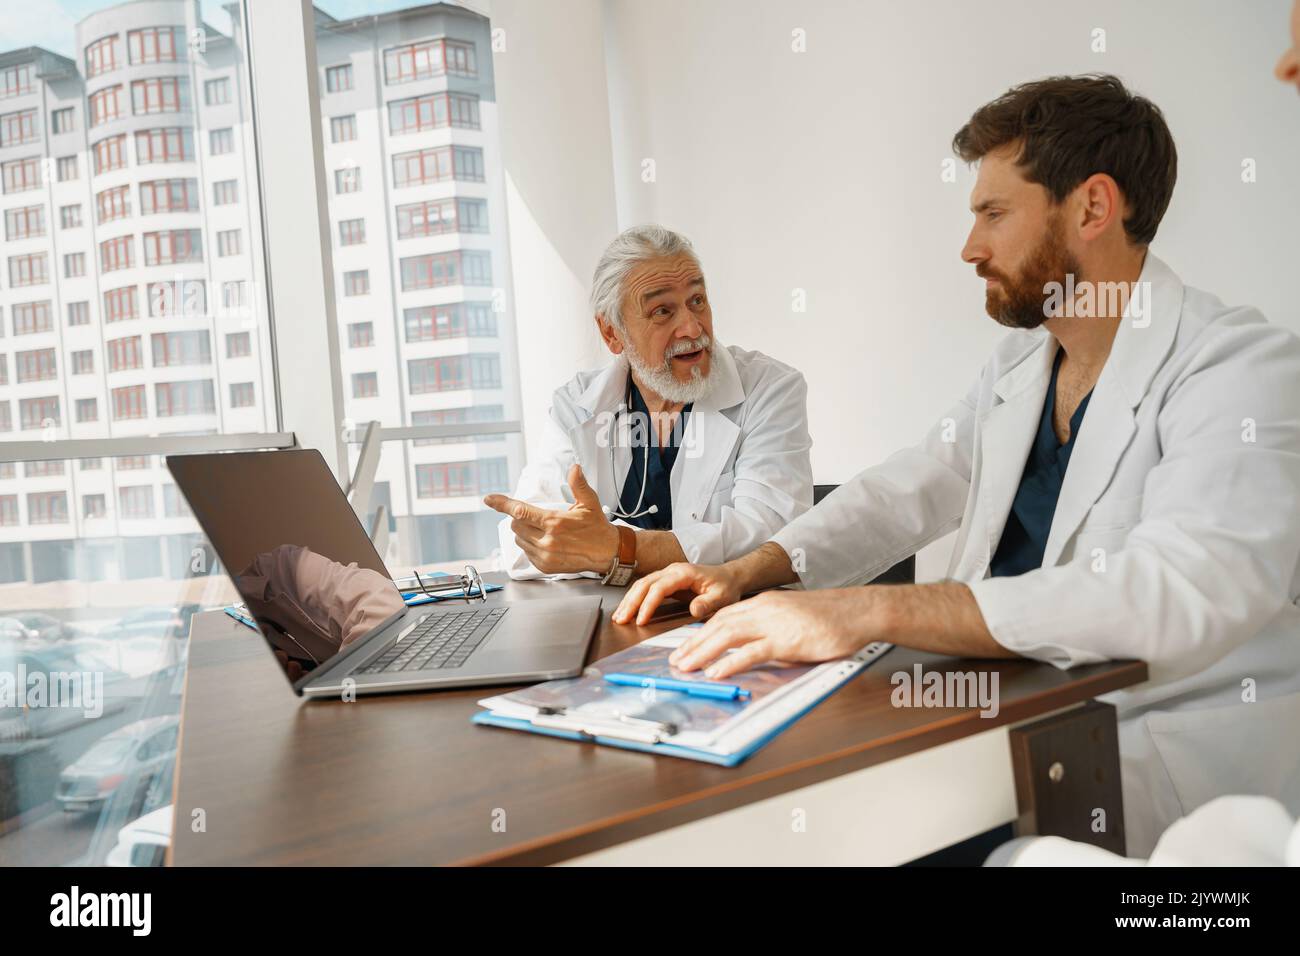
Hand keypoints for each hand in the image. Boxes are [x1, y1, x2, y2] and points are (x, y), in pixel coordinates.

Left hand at [483, 464, 619, 573]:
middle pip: (516, 525)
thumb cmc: (597, 528)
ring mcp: (545, 556)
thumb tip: (574, 468)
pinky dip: (530, 545)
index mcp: (554, 522)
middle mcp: (547, 541)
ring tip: (542, 530)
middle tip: (535, 516)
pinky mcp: (545, 567)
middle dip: (520, 518)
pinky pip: (526, 553)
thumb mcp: (589, 503)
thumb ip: (579, 485)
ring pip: (519, 539)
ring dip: (524, 532)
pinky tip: (545, 542)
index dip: (502, 503)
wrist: (608, 553)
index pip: (520, 511)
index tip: (489, 499)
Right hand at [612, 561, 743, 624]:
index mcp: (684, 573)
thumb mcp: (722, 597)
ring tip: (619, 617)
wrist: (729, 578)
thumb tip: (694, 610)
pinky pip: (646, 588)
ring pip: (642, 585)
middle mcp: (672, 571)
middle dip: (631, 602)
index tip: (641, 620)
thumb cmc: (725, 586)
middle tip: (621, 619)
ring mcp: (667, 574)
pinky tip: (628, 610)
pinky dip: (635, 599)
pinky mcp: (665, 582)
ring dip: (629, 600)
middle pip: (645, 584)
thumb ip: (708, 603)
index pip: (659, 587)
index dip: (648, 604)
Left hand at [667, 589, 874, 679]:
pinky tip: (715, 673)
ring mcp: (774, 624)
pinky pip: (752, 652)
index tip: (686, 646)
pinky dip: (730, 662)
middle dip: (693, 643)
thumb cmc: (832, 617)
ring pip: (727, 635)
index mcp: (765, 603)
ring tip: (685, 667)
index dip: (701, 632)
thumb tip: (756, 647)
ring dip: (702, 652)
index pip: (724, 616)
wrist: (859, 611)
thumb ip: (773, 628)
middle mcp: (764, 609)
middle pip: (719, 625)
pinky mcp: (787, 641)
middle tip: (676, 660)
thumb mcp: (794, 617)